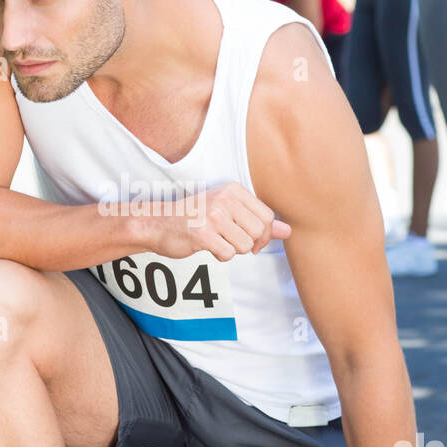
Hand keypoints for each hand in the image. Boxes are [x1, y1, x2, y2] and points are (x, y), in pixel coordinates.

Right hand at [144, 181, 290, 260]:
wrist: (159, 224)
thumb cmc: (196, 218)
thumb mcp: (229, 213)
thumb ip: (258, 221)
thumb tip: (287, 231)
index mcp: (233, 190)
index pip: (267, 216)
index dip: (264, 235)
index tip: (251, 240)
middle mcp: (224, 198)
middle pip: (258, 232)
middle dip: (248, 244)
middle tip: (230, 241)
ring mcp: (213, 215)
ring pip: (245, 246)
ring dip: (233, 250)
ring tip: (217, 241)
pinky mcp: (202, 233)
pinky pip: (228, 254)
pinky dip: (220, 256)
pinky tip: (208, 246)